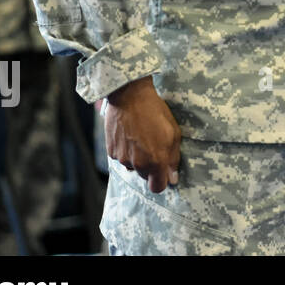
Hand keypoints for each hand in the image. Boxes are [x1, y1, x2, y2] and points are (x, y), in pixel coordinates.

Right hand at [104, 76, 180, 193]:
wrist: (129, 97)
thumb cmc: (155, 112)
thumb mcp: (173, 133)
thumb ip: (173, 158)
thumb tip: (173, 178)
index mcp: (155, 161)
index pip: (157, 187)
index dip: (162, 181)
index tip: (164, 172)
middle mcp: (137, 164)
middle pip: (145, 176)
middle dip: (151, 166)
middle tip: (154, 146)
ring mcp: (122, 158)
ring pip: (133, 166)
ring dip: (138, 158)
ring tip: (141, 138)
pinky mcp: (111, 151)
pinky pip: (121, 157)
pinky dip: (126, 151)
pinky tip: (130, 135)